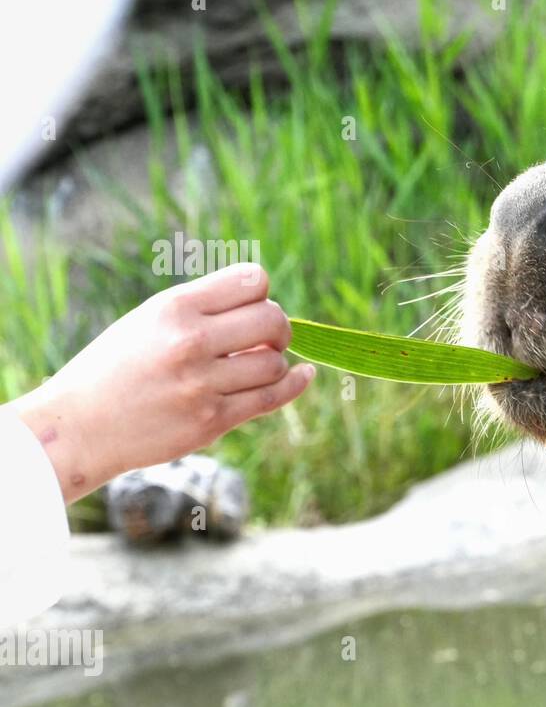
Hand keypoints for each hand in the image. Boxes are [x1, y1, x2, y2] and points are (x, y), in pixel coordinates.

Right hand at [12, 263, 314, 502]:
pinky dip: (295, 384)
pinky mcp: (211, 421)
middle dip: (278, 328)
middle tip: (265, 338)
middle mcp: (190, 343)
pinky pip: (271, 398)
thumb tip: (269, 307)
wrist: (80, 426)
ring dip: (275, 362)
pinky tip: (303, 375)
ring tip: (255, 364)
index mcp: (174, 308)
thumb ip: (205, 309)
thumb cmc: (119, 367)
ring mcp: (202, 385)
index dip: (261, 293)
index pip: (253, 280)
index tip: (251, 308)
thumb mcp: (151, 320)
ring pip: (275, 363)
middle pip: (274, 320)